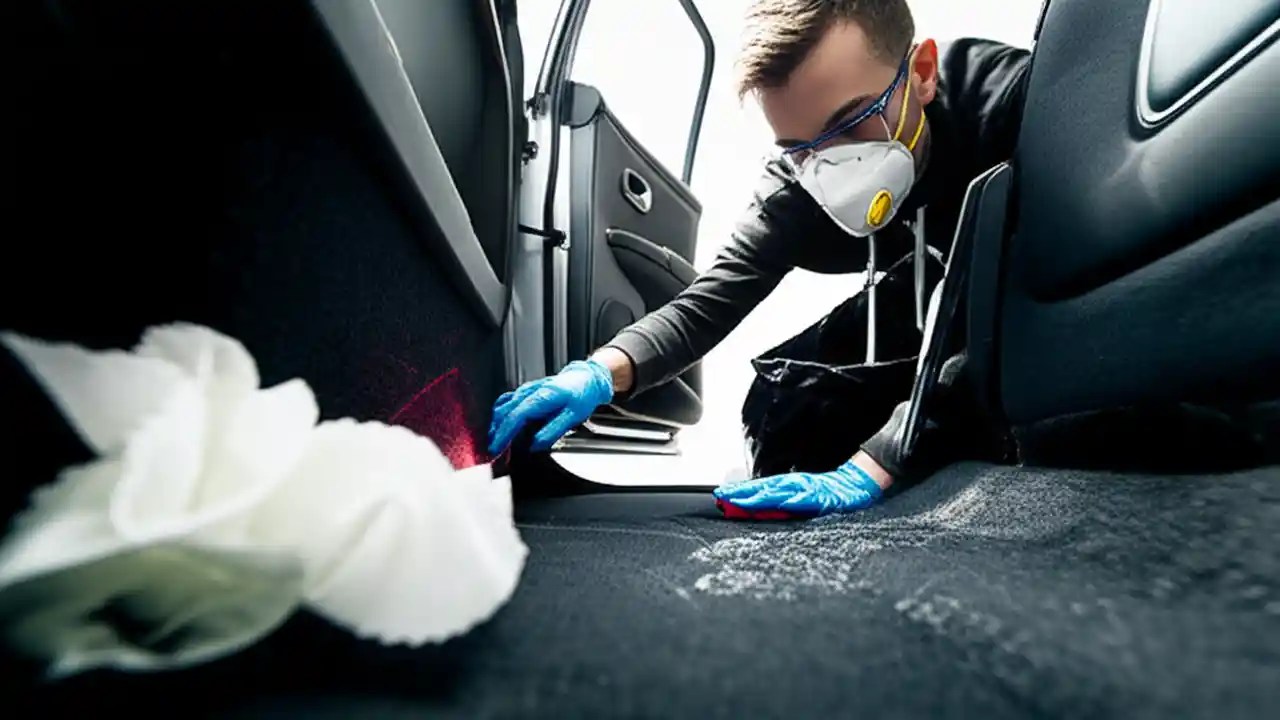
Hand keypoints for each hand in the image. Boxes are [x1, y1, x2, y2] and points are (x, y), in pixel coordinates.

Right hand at [487, 360, 613, 454]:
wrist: (585, 379)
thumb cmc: (581, 395)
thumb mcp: (573, 416)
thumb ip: (553, 431)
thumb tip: (535, 445)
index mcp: (541, 397)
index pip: (515, 418)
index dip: (503, 435)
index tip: (495, 449)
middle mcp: (529, 391)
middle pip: (504, 413)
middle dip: (495, 434)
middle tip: (492, 452)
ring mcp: (525, 390)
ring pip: (502, 407)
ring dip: (496, 426)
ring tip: (494, 443)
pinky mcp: (525, 392)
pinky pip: (506, 402)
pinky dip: (500, 416)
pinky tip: (500, 427)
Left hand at [713, 457, 885, 517]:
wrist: (855, 485)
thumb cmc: (827, 494)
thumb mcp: (800, 499)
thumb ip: (779, 504)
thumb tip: (754, 510)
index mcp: (788, 485)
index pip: (759, 489)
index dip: (740, 492)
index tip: (720, 496)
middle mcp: (794, 484)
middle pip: (764, 488)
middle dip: (743, 493)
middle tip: (723, 497)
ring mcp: (808, 489)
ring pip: (781, 492)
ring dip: (761, 496)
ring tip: (743, 500)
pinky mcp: (823, 496)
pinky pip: (807, 499)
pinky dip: (794, 499)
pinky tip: (783, 502)